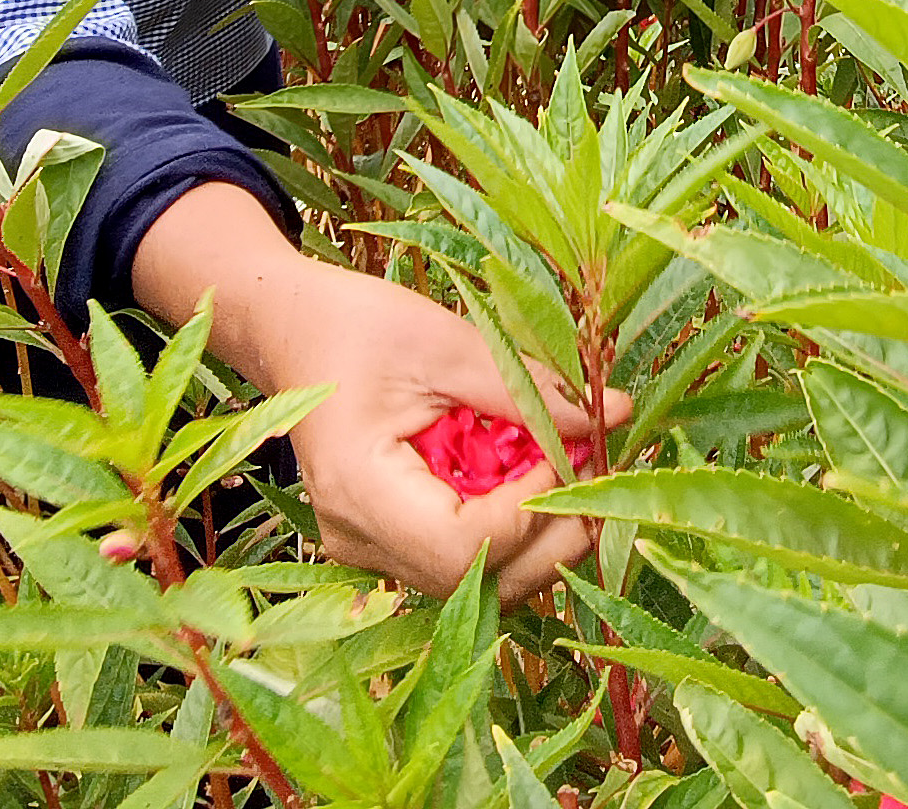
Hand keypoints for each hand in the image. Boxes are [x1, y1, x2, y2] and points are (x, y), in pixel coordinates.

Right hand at [270, 260, 628, 601]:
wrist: (293, 331)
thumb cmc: (356, 326)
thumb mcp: (444, 343)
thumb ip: (525, 387)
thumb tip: (614, 415)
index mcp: (359, 489)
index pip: (464, 545)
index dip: (532, 510)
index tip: (574, 452)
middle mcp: (359, 538)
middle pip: (477, 581)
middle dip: (553, 538)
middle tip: (600, 474)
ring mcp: (371, 549)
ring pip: (478, 581)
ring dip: (541, 538)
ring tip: (577, 472)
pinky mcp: (390, 541)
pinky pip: (464, 560)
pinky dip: (513, 530)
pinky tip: (540, 480)